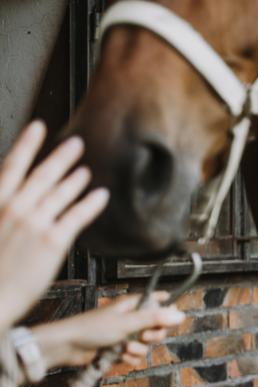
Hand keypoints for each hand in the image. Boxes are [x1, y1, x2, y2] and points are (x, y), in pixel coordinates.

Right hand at [0, 121, 109, 329]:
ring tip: (86, 169)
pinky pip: (77, 216)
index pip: (11, 166)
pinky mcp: (53, 240)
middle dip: (60, 157)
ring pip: (60, 193)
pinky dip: (90, 203)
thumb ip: (0, 210)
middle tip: (76, 143)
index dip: (26, 144)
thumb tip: (11, 200)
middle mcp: (14, 208)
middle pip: (42, 175)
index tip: (37, 128)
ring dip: (75, 178)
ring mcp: (34, 223)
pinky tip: (101, 196)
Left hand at [31, 293, 184, 370]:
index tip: (169, 320)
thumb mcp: (127, 322)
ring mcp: (125, 335)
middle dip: (153, 336)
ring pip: (147, 345)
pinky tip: (119, 356)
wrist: (67, 347)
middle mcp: (131, 319)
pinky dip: (130, 358)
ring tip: (125, 348)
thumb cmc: (92, 328)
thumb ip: (155, 319)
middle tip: (145, 337)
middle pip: (157, 327)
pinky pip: (136, 356)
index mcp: (133, 305)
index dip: (168, 311)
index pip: (159, 302)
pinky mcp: (119, 350)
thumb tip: (182, 315)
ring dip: (139, 349)